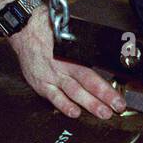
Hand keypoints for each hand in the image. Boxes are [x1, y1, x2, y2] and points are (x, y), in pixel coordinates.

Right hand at [9, 11, 125, 118]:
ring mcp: (51, 76)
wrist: (24, 30)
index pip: (92, 72)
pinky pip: (53, 97)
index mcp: (72, 53)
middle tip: (117, 107)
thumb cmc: (47, 29)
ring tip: (103, 113)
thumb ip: (85, 45)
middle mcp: (62, 66)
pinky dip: (64, 106)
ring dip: (89, 104)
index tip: (118, 95)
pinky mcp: (41, 84)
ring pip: (73, 92)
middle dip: (103, 97)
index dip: (106, 86)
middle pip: (86, 83)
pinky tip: (74, 113)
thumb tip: (104, 50)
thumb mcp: (70, 32)